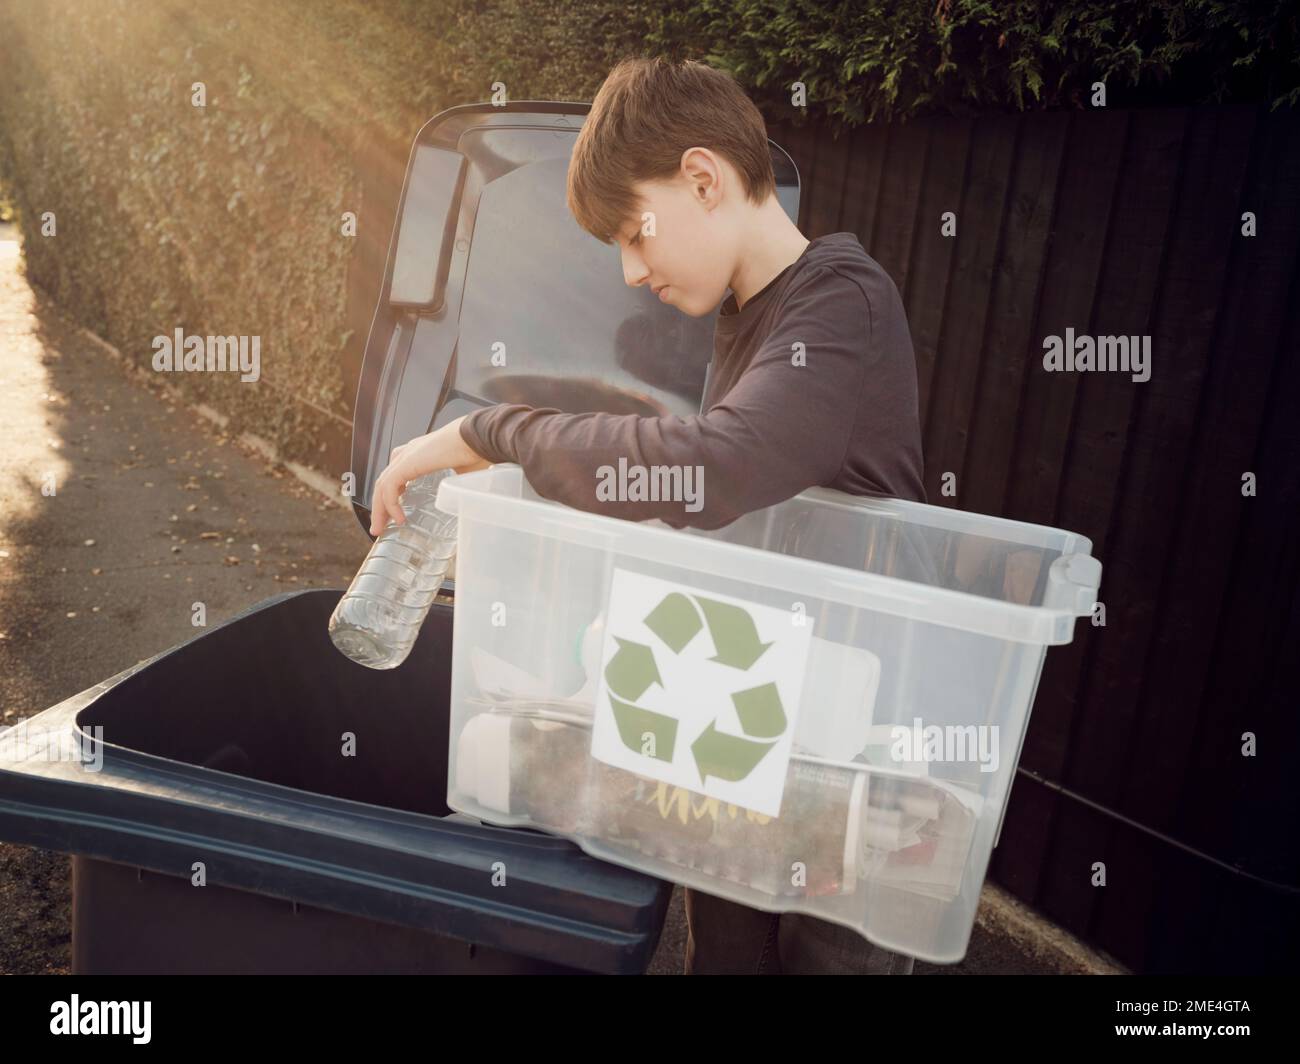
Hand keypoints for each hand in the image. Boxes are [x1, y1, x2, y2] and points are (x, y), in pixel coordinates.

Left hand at [368, 416, 490, 535]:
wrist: (480, 437)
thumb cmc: (479, 451)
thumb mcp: (464, 475)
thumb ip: (457, 487)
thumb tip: (464, 503)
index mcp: (420, 452)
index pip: (396, 474)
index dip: (392, 494)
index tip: (396, 512)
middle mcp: (409, 452)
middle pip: (385, 482)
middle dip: (380, 506)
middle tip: (381, 526)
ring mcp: (406, 456)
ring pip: (382, 486)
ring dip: (380, 509)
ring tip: (382, 529)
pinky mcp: (406, 462)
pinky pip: (389, 487)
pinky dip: (391, 505)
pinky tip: (399, 519)